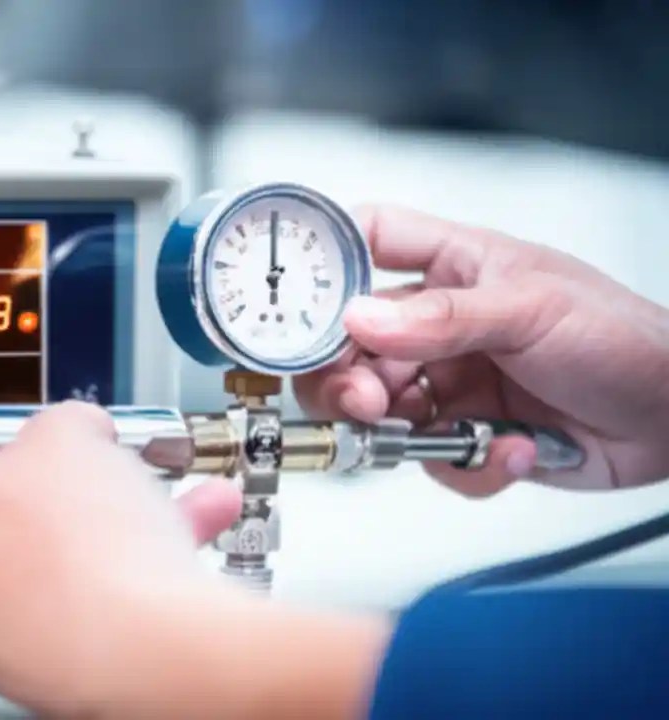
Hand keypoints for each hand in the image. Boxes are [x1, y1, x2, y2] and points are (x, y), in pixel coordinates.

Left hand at [0, 401, 244, 716]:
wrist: (146, 650)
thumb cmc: (83, 554)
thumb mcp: (69, 440)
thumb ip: (57, 426)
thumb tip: (73, 432)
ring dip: (47, 529)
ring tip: (122, 496)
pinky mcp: (26, 661)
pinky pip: (57, 595)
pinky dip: (108, 565)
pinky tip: (175, 526)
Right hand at [295, 204, 668, 495]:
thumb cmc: (623, 337)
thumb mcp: (530, 310)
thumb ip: (441, 317)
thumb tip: (360, 321)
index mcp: (452, 266)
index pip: (365, 243)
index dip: (322, 262)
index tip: (292, 299)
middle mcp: (438, 322)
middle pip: (348, 344)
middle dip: (345, 378)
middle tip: (361, 402)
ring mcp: (449, 379)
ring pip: (377, 408)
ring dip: (399, 431)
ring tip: (441, 437)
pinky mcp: (464, 433)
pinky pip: (427, 458)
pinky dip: (462, 465)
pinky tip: (507, 450)